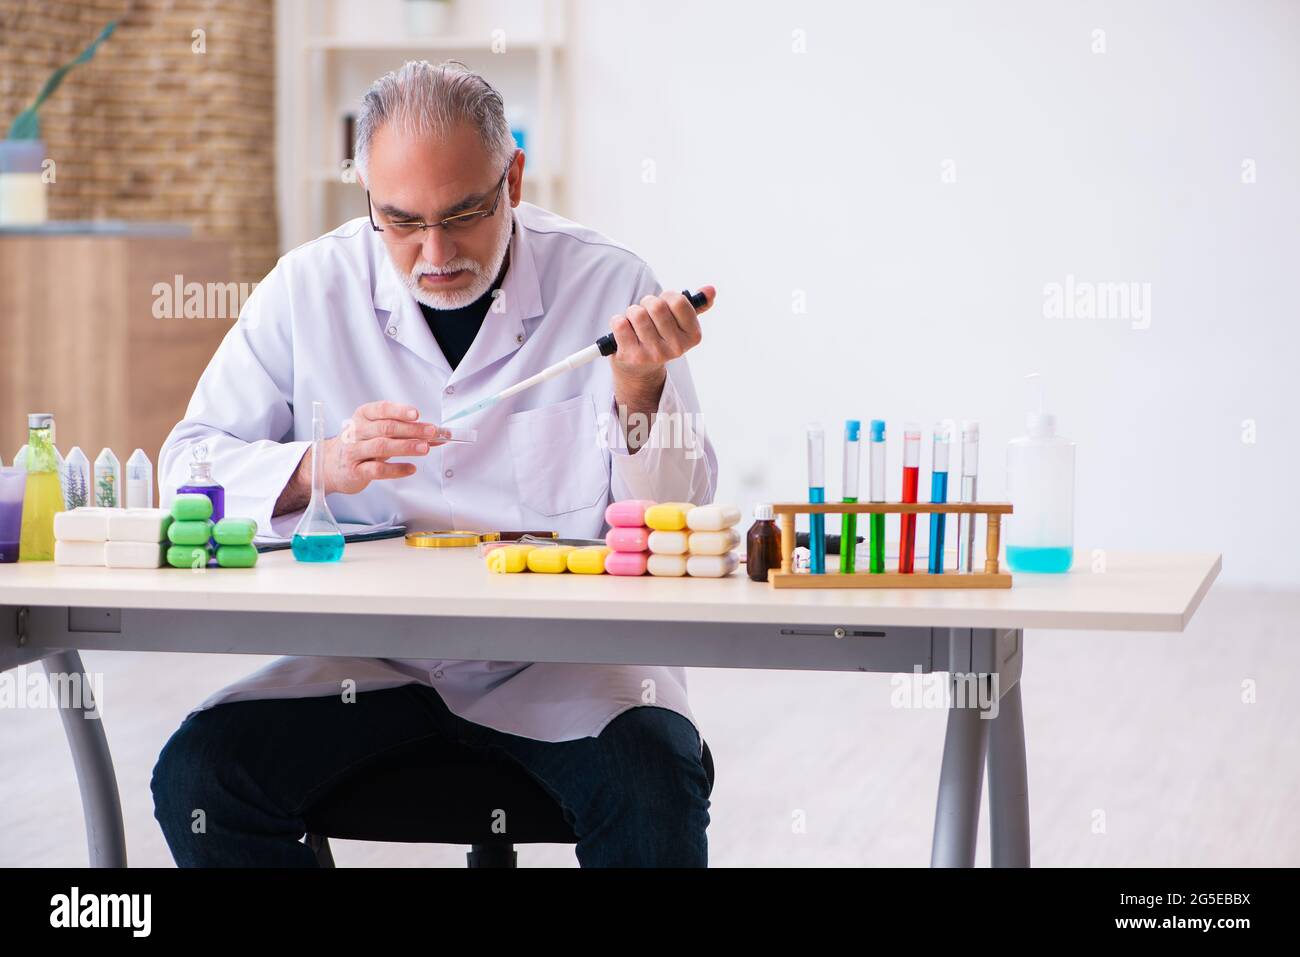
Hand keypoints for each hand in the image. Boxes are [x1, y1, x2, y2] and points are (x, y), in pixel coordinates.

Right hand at [302, 400, 447, 496]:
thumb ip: (407, 432)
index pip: (381, 409)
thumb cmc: (361, 446)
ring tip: (425, 448)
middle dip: (410, 429)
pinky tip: (411, 468)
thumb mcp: (379, 433)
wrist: (329, 466)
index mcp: (362, 416)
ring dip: (405, 446)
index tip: (417, 414)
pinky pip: (377, 470)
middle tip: (431, 432)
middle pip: (385, 427)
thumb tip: (439, 434)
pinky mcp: (354, 471)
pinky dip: (396, 469)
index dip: (399, 411)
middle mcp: (356, 431)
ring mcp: (354, 452)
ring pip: (381, 446)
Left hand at [608, 286, 714, 387]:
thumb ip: (697, 305)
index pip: (678, 301)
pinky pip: (620, 324)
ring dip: (632, 312)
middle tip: (647, 313)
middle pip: (656, 305)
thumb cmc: (661, 337)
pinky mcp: (632, 357)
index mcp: (693, 336)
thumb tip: (710, 289)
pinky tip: (624, 331)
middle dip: (647, 302)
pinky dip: (618, 321)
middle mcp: (676, 348)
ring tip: (635, 323)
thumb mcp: (682, 323)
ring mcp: (653, 354)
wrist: (639, 368)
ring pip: (637, 313)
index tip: (665, 304)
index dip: (667, 296)